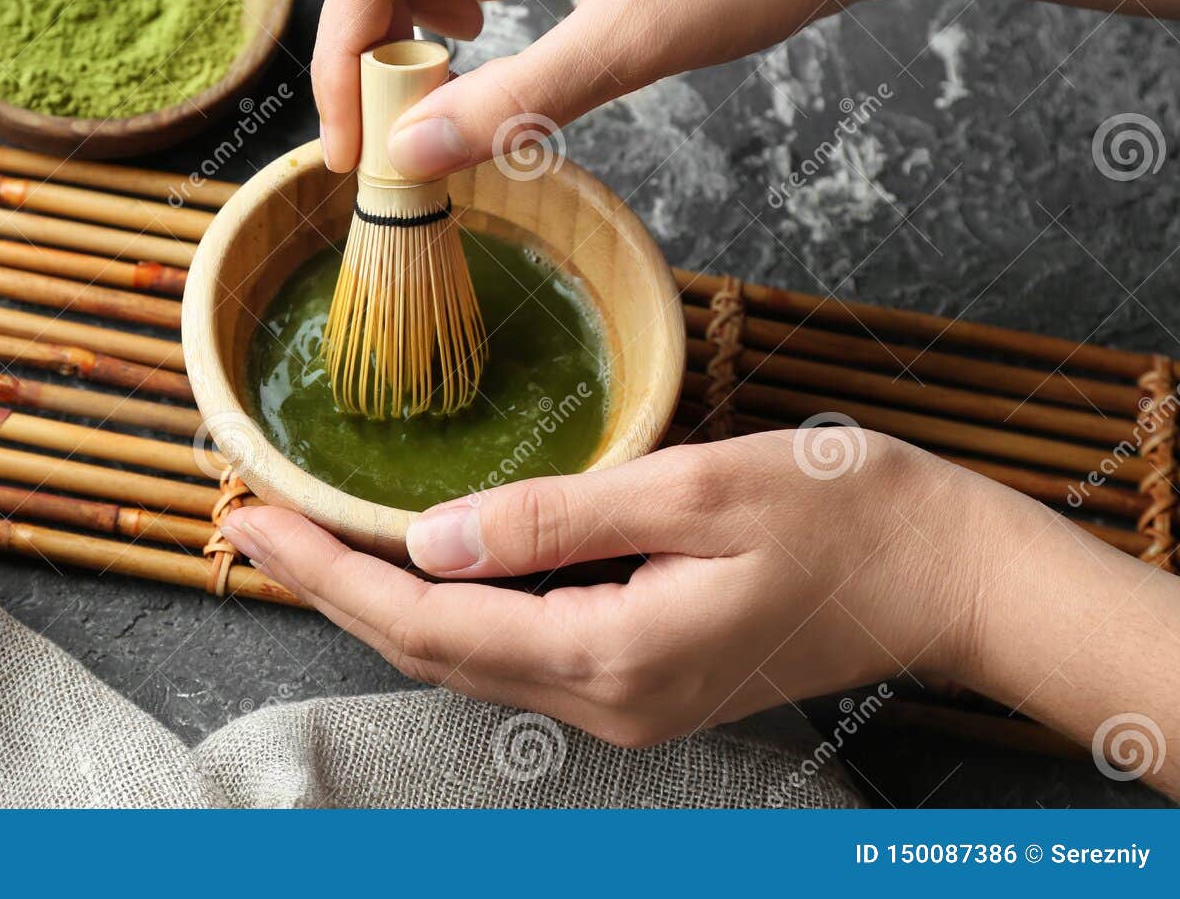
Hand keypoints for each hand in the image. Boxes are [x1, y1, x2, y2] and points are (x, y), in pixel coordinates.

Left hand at [221, 430, 990, 746]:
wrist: (943, 572)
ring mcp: (624, 701)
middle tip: (250, 526)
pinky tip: (414, 564)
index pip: (425, 623)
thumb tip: (432, 542)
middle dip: (330, 591)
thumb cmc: (840, 513)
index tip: (249, 523)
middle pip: (429, 650)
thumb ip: (556, 518)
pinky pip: (512, 649)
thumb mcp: (693, 490)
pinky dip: (446, 608)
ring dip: (378, 601)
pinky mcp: (641, 680)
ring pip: (465, 655)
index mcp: (611, 655)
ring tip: (307, 539)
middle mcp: (605, 700)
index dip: (326, 576)